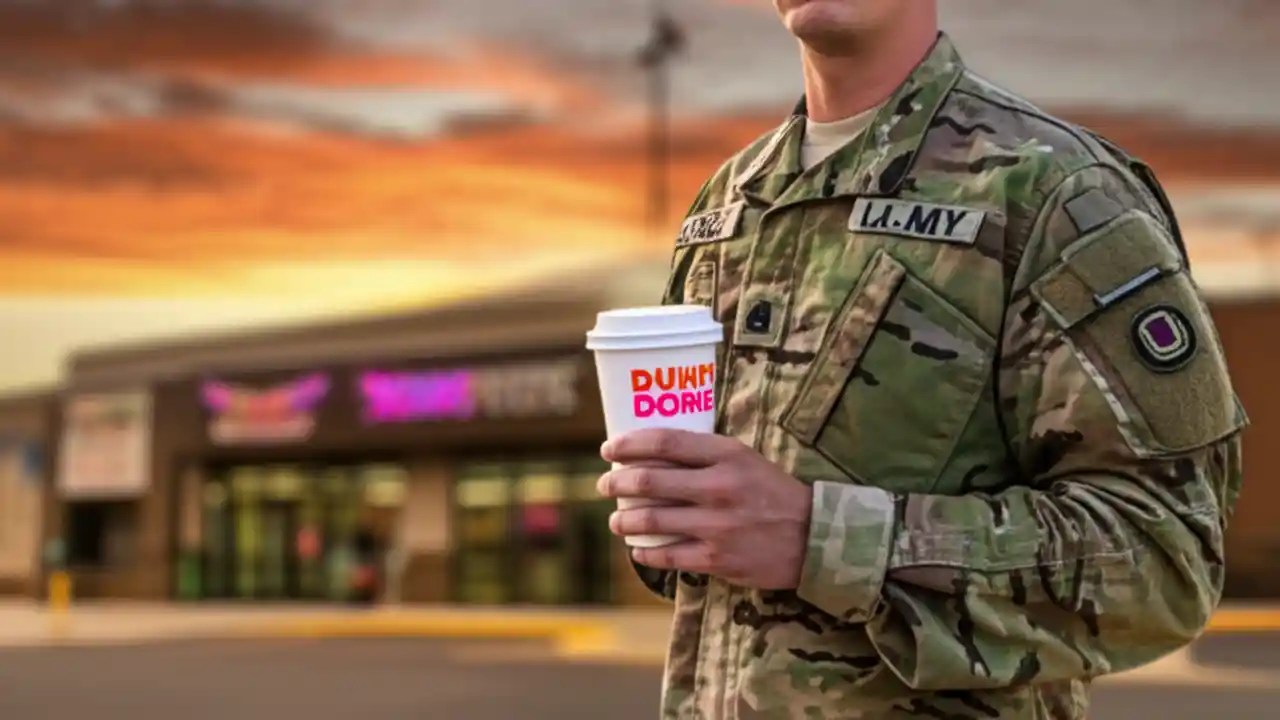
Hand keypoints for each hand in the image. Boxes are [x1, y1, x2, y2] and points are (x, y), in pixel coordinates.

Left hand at [597, 429, 812, 589]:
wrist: (814, 537)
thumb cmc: (772, 492)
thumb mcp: (745, 459)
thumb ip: (704, 454)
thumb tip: (650, 451)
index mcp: (727, 455)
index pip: (664, 443)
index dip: (628, 445)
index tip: (608, 450)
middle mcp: (719, 487)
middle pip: (648, 482)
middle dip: (616, 483)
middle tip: (604, 486)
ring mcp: (717, 526)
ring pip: (651, 521)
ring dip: (624, 521)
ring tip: (616, 521)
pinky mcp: (718, 559)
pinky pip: (667, 556)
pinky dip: (645, 552)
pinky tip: (638, 548)